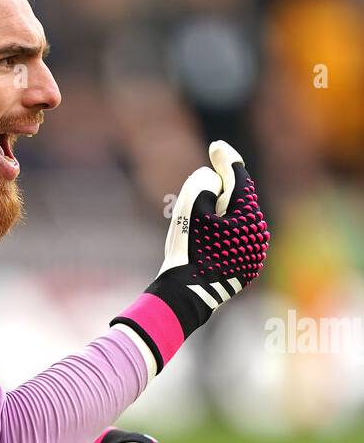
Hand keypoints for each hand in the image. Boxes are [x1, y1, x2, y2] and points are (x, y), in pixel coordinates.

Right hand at [111, 141, 269, 374]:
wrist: (186, 295)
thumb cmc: (186, 250)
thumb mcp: (190, 208)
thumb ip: (204, 181)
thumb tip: (215, 180)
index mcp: (246, 216)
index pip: (239, 177)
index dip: (226, 159)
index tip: (216, 147)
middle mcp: (257, 233)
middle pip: (240, 198)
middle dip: (223, 188)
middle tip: (202, 185)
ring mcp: (254, 252)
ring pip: (239, 220)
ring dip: (224, 212)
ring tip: (201, 218)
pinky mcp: (247, 266)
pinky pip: (237, 239)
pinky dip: (224, 231)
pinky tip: (208, 240)